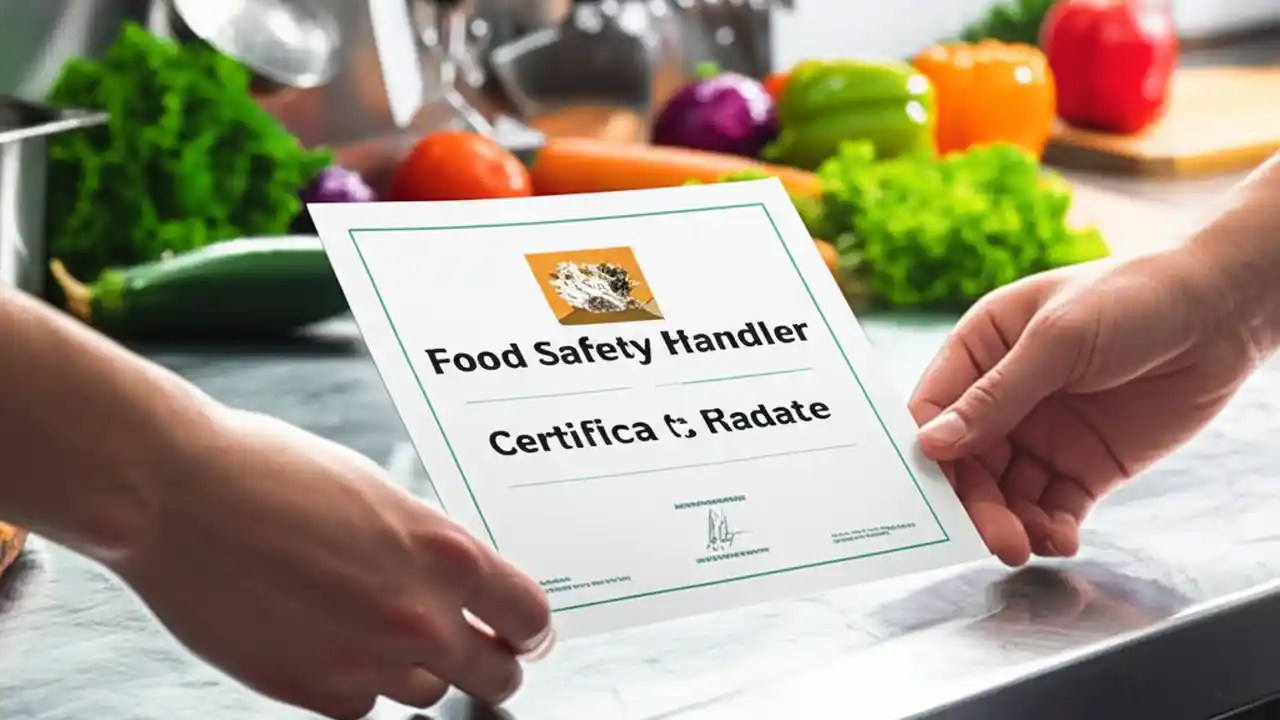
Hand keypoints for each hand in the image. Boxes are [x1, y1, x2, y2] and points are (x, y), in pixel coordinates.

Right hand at [113, 408, 551, 719]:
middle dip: (492, 666)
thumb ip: (429, 547)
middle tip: (480, 656)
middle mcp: (420, 616)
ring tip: (374, 629)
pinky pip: (364, 707)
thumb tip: (457, 582)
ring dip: (416, 672)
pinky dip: (355, 684)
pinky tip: (327, 642)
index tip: (524, 633)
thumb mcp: (381, 495)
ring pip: (427, 693)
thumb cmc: (272, 474)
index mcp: (447, 553)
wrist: (178, 495)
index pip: (529, 615)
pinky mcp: (314, 692)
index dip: (530, 628)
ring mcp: (368, 661)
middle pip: (495, 675)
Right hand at [909, 251, 1260, 565]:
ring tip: (1028, 546)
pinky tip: (1060, 539)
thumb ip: (995, 397)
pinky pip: (1054, 506)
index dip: (929, 449)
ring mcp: (1043, 434)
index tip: (933, 488)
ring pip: (1008, 493)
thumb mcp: (1056, 340)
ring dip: (1013, 523)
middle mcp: (1004, 397)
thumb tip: (932, 443)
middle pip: (969, 462)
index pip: (934, 407)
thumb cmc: (1132, 297)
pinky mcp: (1085, 465)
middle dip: (977, 503)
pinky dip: (1052, 528)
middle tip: (995, 537)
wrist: (1222, 313)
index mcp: (982, 349)